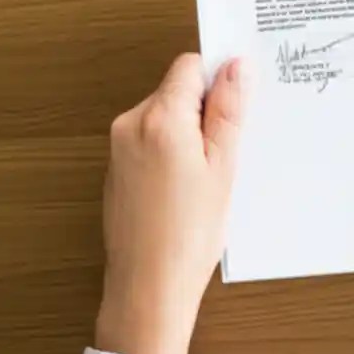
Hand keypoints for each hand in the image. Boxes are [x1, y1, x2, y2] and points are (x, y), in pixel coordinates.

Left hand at [96, 54, 242, 353]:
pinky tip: (186, 188)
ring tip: (206, 176)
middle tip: (226, 151)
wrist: (148, 287)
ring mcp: (119, 147)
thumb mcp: (223, 166)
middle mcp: (130, 125)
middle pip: (176, 90)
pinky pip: (150, 141)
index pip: (190, 66)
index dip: (218, 79)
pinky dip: (171, 152)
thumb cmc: (187, 236)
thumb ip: (228, 110)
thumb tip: (235, 67)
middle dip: (205, 111)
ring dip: (189, 133)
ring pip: (164, 116)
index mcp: (159, 118)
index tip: (237, 104)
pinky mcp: (117, 168)